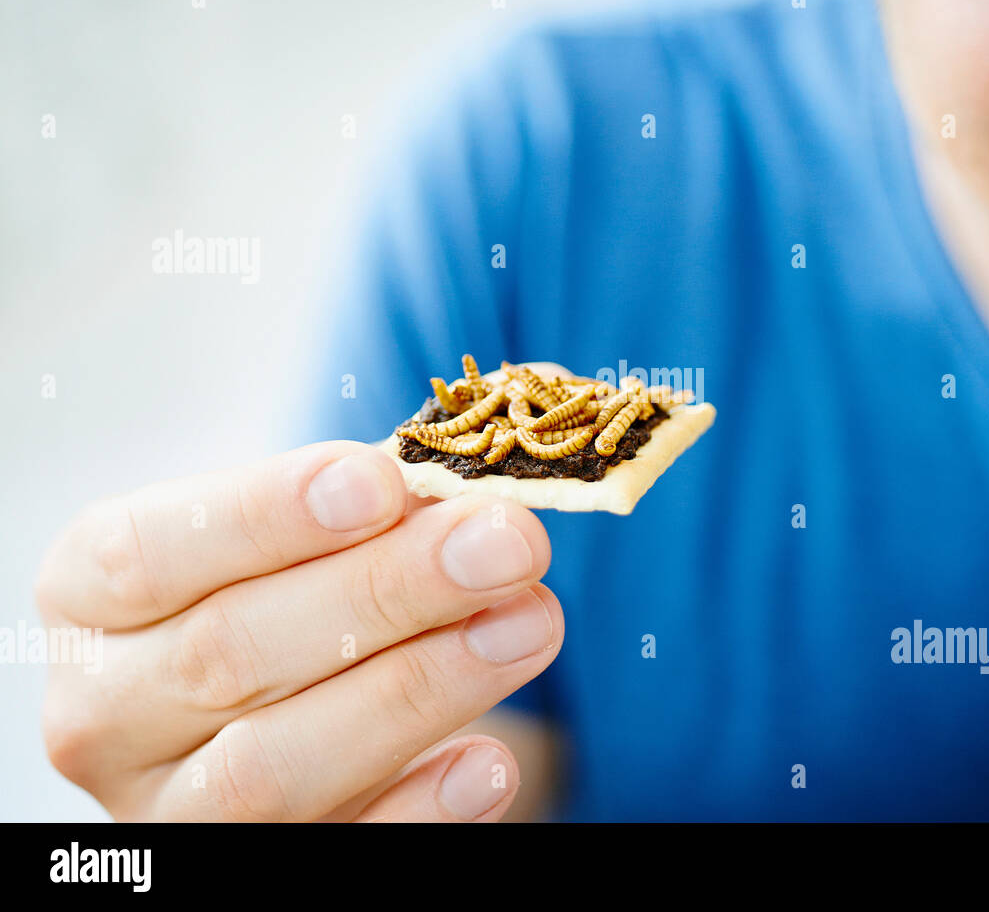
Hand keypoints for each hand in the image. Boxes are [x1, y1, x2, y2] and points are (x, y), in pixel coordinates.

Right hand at [35, 440, 561, 820]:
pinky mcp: (255, 872)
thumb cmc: (289, 585)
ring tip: (530, 623)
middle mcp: (107, 713)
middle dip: (386, 590)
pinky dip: (416, 812)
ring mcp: (172, 811)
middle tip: (506, 544)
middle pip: (231, 652)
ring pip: (273, 765)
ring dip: (418, 689)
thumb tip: (457, 509)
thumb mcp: (295, 536)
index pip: (148, 555)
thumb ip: (355, 519)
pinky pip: (334, 856)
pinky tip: (490, 762)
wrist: (285, 691)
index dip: (266, 516)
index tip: (381, 482)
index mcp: (92, 600)